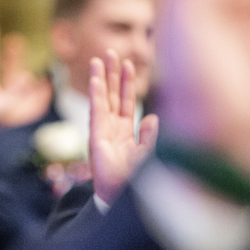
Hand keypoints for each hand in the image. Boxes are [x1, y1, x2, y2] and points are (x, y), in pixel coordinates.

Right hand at [89, 50, 158, 201]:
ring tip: (99, 58)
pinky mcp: (96, 136)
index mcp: (125, 132)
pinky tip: (96, 78)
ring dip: (101, 78)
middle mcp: (112, 129)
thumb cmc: (133, 181)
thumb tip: (153, 119)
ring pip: (102, 98)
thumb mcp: (147, 155)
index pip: (126, 102)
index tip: (127, 63)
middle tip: (110, 52)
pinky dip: (96, 93)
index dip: (127, 83)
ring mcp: (102, 131)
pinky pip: (96, 110)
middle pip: (112, 95)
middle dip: (112, 73)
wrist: (122, 197)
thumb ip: (149, 136)